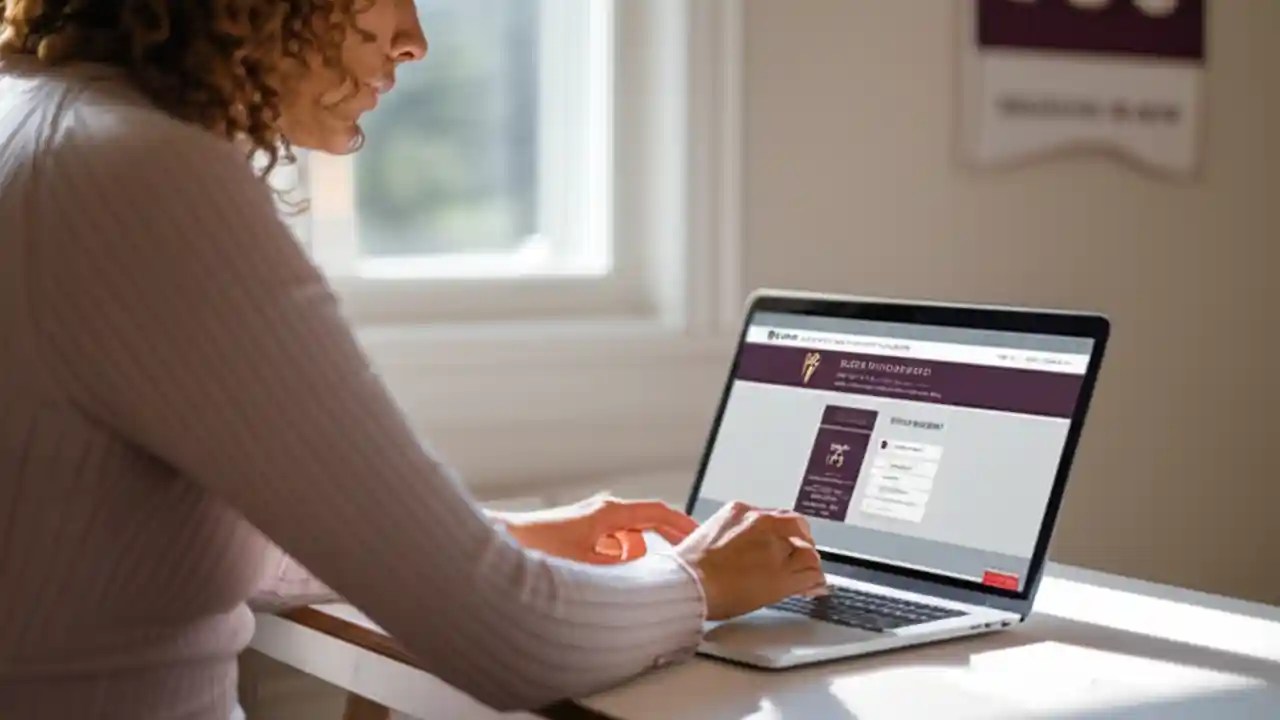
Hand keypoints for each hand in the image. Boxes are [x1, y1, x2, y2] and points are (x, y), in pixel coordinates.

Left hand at [495, 494, 698, 564]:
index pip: (657, 513)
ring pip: (624, 545)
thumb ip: (622, 568)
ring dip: (627, 564)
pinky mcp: (577, 535)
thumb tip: (646, 575)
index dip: (682, 524)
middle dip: (656, 551)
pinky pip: (607, 551)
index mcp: (610, 512)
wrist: (501, 542)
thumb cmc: (537, 547)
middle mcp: (602, 513)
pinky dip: (612, 565)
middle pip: (643, 530)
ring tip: (623, 585)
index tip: (702, 535)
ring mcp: (589, 523)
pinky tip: (603, 583)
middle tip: (675, 568)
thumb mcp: (589, 564)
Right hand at [675, 501, 825, 620]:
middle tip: (797, 560)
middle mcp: (762, 524)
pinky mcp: (782, 575)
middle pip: (796, 530)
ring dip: (808, 565)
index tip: (785, 542)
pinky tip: (813, 588)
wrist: (688, 583)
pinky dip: (814, 582)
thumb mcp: (708, 534)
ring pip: (808, 553)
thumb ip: (731, 534)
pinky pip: (810, 575)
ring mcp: (775, 549)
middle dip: (799, 546)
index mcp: (741, 511)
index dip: (785, 533)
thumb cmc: (689, 566)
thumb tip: (740, 548)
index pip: (776, 517)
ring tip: (808, 576)